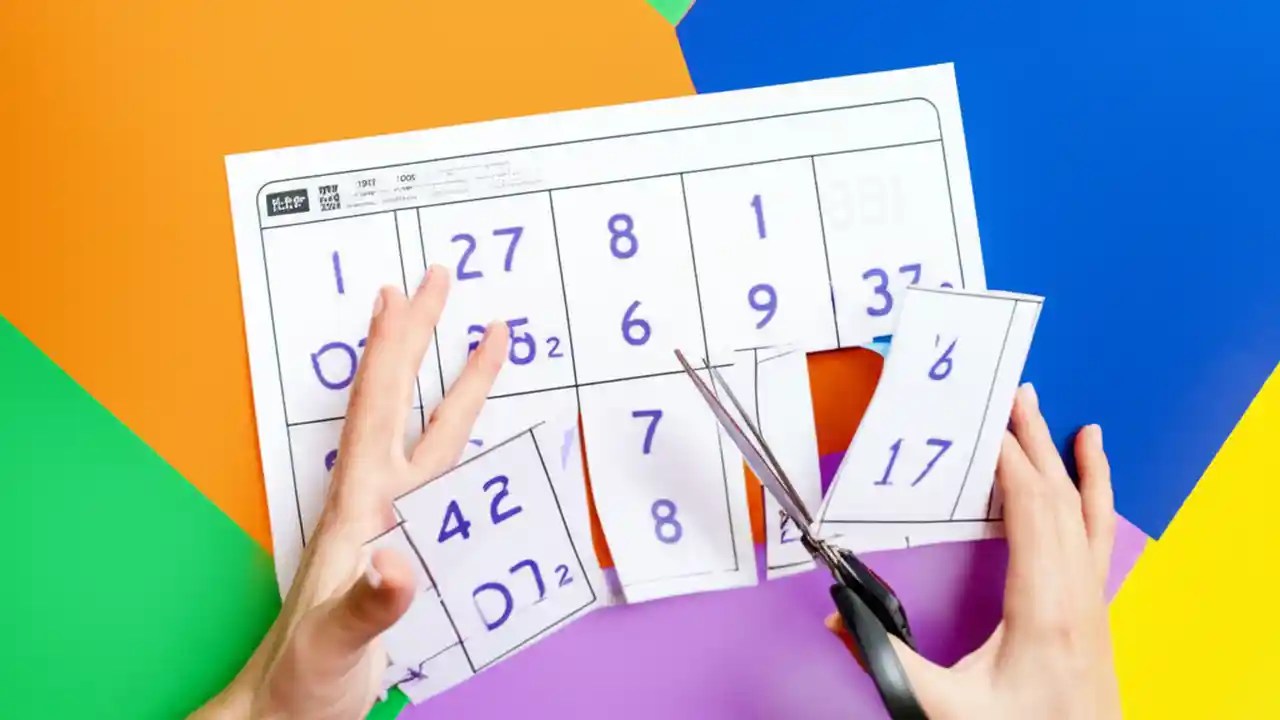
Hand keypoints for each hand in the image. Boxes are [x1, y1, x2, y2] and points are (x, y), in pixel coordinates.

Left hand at [191, 265, 507, 719]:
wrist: (289, 709)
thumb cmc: (302, 676)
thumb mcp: (336, 642)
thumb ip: (372, 602)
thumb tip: (399, 560)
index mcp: (358, 509)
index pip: (377, 411)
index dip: (393, 349)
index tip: (411, 294)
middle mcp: (373, 502)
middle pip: (399, 400)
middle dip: (419, 335)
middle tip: (438, 279)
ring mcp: (388, 522)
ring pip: (425, 434)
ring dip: (446, 382)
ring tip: (469, 340)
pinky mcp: (401, 546)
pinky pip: (438, 477)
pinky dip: (458, 439)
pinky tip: (470, 436)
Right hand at [826, 383, 1120, 718]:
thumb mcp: (944, 707)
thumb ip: (888, 658)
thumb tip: (837, 615)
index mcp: (1044, 609)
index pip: (1031, 510)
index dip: (1008, 461)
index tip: (984, 426)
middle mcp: (1078, 598)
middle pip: (1060, 498)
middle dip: (1034, 442)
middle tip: (1013, 396)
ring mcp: (1094, 605)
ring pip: (1086, 514)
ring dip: (1070, 461)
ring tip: (1056, 417)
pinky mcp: (1095, 615)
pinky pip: (1100, 539)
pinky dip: (1098, 496)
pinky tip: (1096, 474)